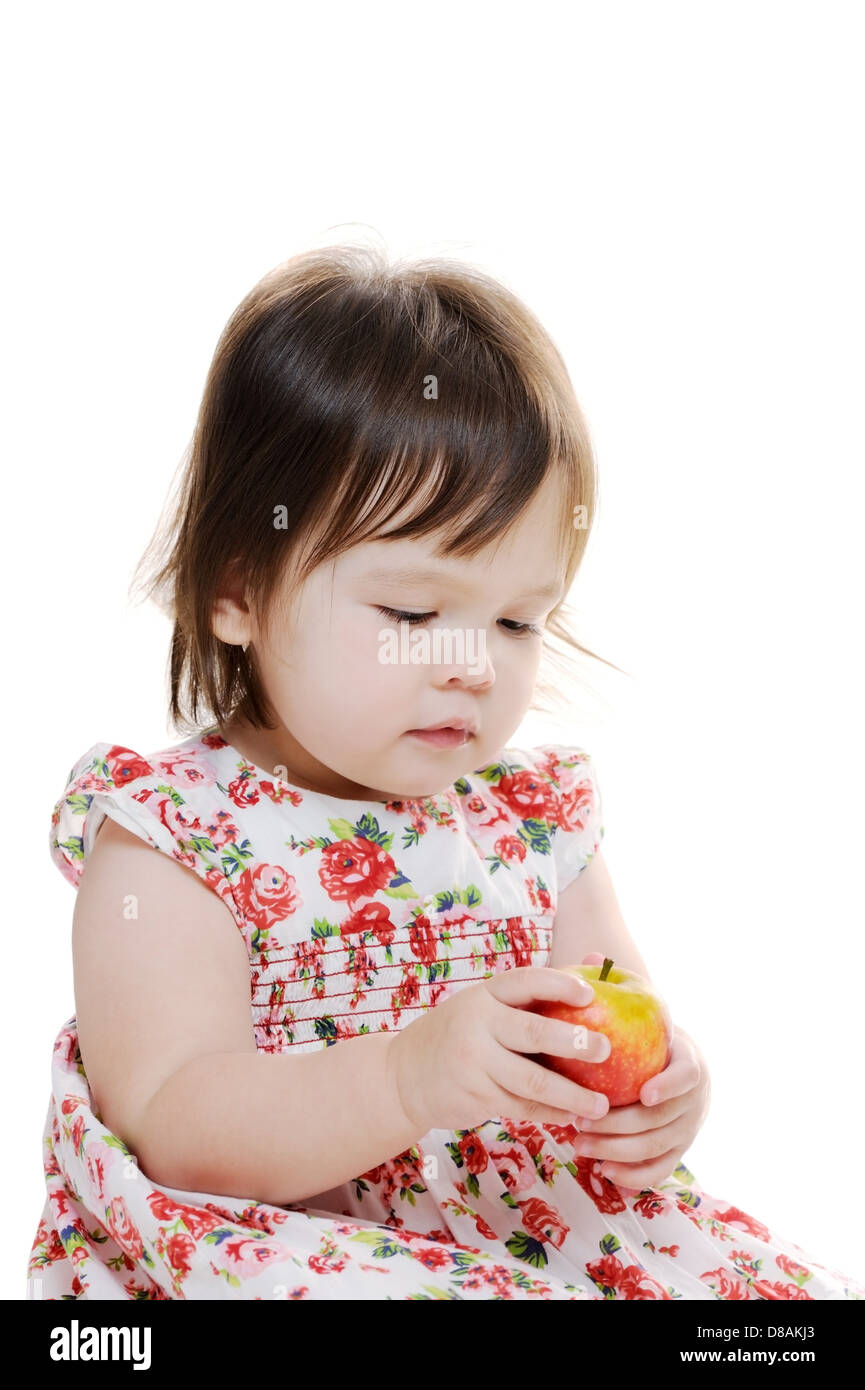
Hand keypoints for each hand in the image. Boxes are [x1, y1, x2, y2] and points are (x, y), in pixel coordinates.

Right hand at [390, 965, 613, 1135]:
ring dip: (572, 1095)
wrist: (404, 1075)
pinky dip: (550, 1114)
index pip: (526, 982)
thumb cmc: (460, 1034)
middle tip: (607, 1050)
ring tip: (601, 1106)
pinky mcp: (475, 1096)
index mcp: (485, 995)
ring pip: (533, 1081)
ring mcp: (474, 1062)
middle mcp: (478, 1024)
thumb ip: (529, 997)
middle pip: (535, 1032)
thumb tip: (597, 971)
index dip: (559, 985)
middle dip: (575, 1042)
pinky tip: (571, 1117)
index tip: (591, 995)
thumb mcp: (482, 1006)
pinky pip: (522, 1107)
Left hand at [573, 955, 710, 1187]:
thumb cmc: (644, 1031)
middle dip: (621, 1125)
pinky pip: (658, 1170)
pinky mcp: (677, 1151)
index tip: (644, 1093)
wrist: (666, 1062)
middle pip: (664, 1120)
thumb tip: (592, 956)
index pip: (688, 1076)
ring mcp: (688, 1128)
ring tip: (578, 1142)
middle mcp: (695, 1099)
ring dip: (616, 1150)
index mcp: (690, 1061)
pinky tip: (601, 1171)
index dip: (669, 1086)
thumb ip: (619, 984)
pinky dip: (632, 1175)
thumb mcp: (639, 1005)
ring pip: (657, 1148)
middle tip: (581, 1120)